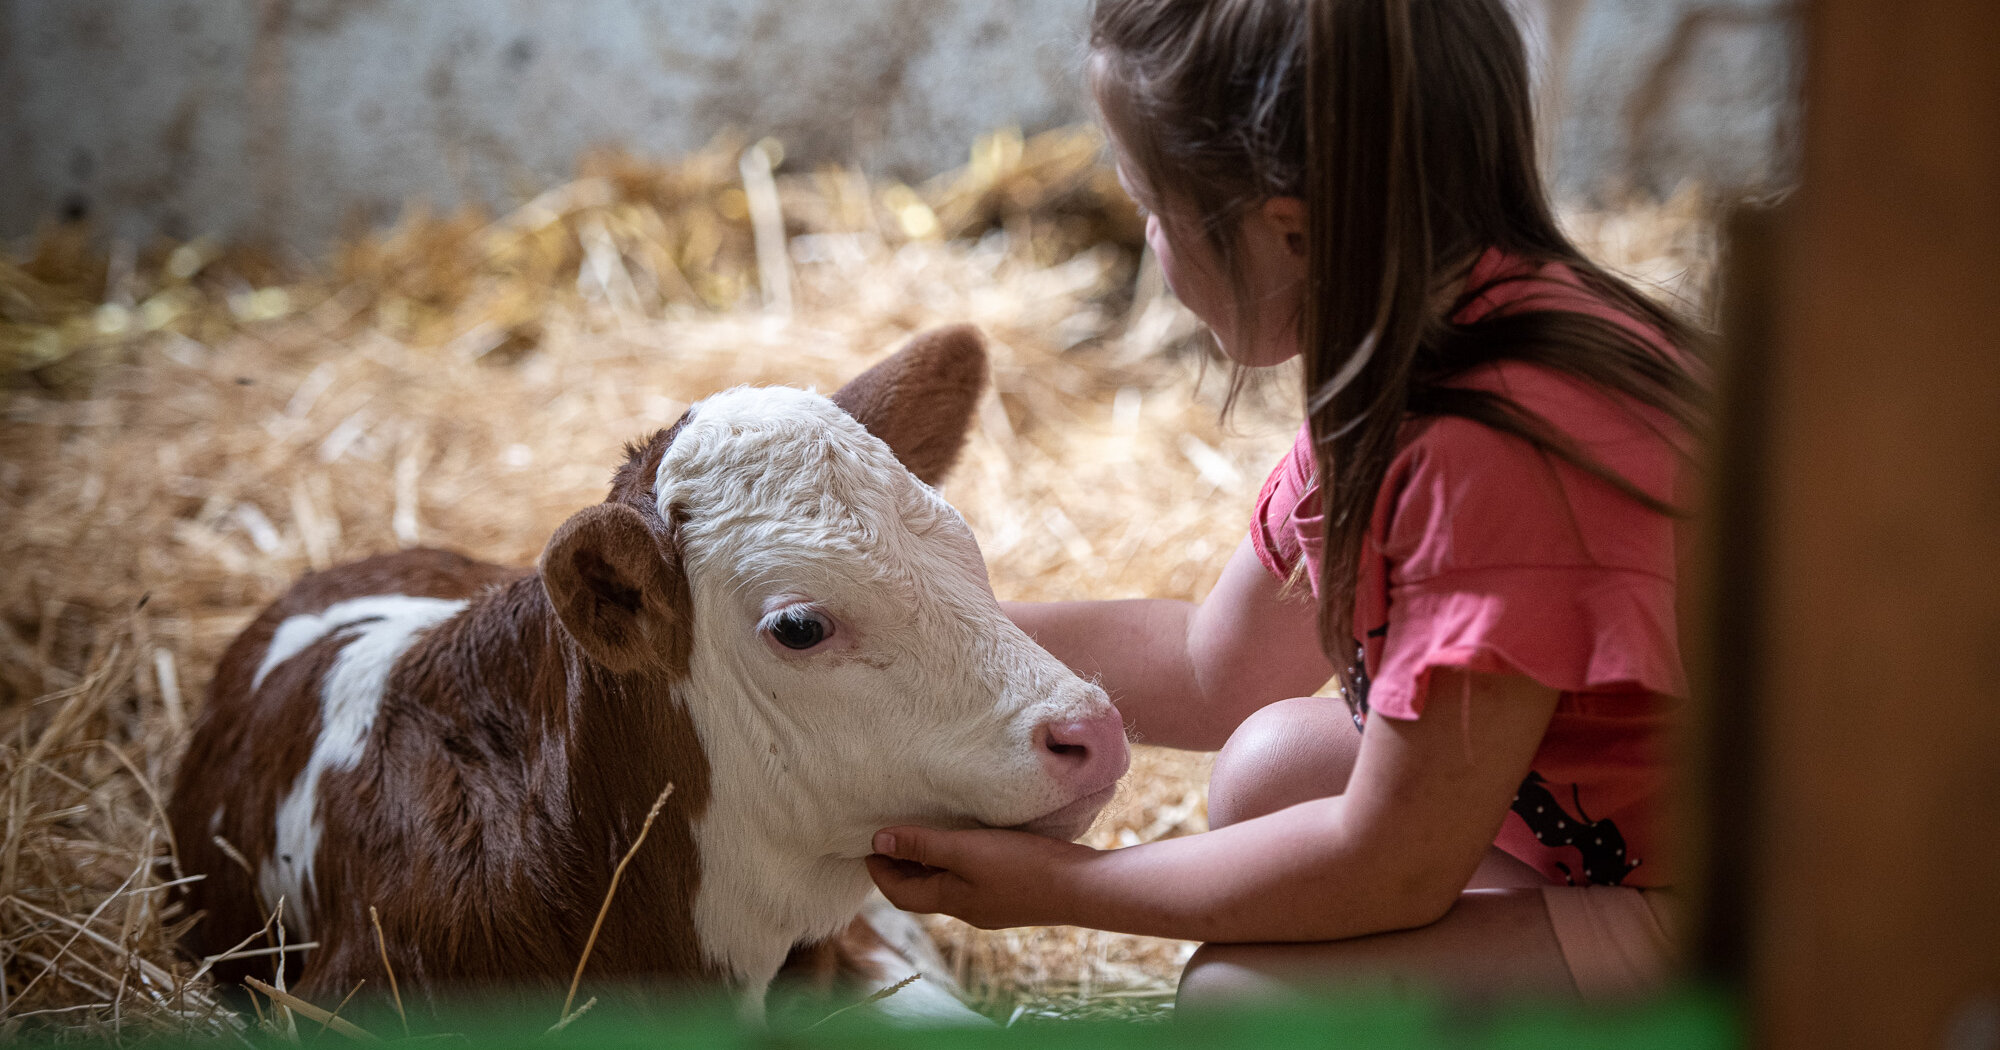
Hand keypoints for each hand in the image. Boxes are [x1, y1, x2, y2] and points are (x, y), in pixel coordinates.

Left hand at [865, 826, 1093, 929]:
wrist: (1082, 887)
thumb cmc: (1023, 867)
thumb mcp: (967, 849)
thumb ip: (923, 844)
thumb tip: (878, 842)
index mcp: (952, 901)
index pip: (901, 893)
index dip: (880, 871)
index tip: (868, 845)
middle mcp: (969, 909)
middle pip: (922, 891)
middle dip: (901, 867)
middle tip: (889, 838)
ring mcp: (993, 904)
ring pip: (948, 884)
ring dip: (929, 863)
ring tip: (922, 835)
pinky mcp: (1013, 893)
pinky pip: (971, 880)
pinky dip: (956, 863)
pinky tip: (968, 843)